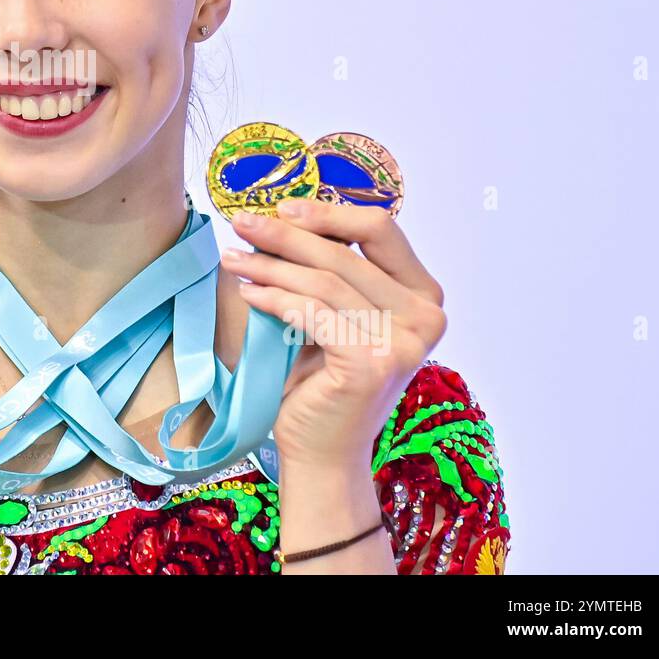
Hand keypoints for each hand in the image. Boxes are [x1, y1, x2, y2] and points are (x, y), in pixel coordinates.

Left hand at [220, 198, 446, 470]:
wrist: (322, 451)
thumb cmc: (323, 379)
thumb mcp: (334, 312)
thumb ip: (330, 269)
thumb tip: (281, 214)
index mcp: (424, 294)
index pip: (380, 230)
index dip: (328, 212)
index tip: (281, 207)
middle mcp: (426, 316)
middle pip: (345, 252)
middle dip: (286, 233)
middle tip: (241, 222)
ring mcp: (403, 341)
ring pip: (323, 280)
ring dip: (269, 264)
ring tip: (232, 258)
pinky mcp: (370, 362)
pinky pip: (310, 312)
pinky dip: (273, 297)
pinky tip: (247, 292)